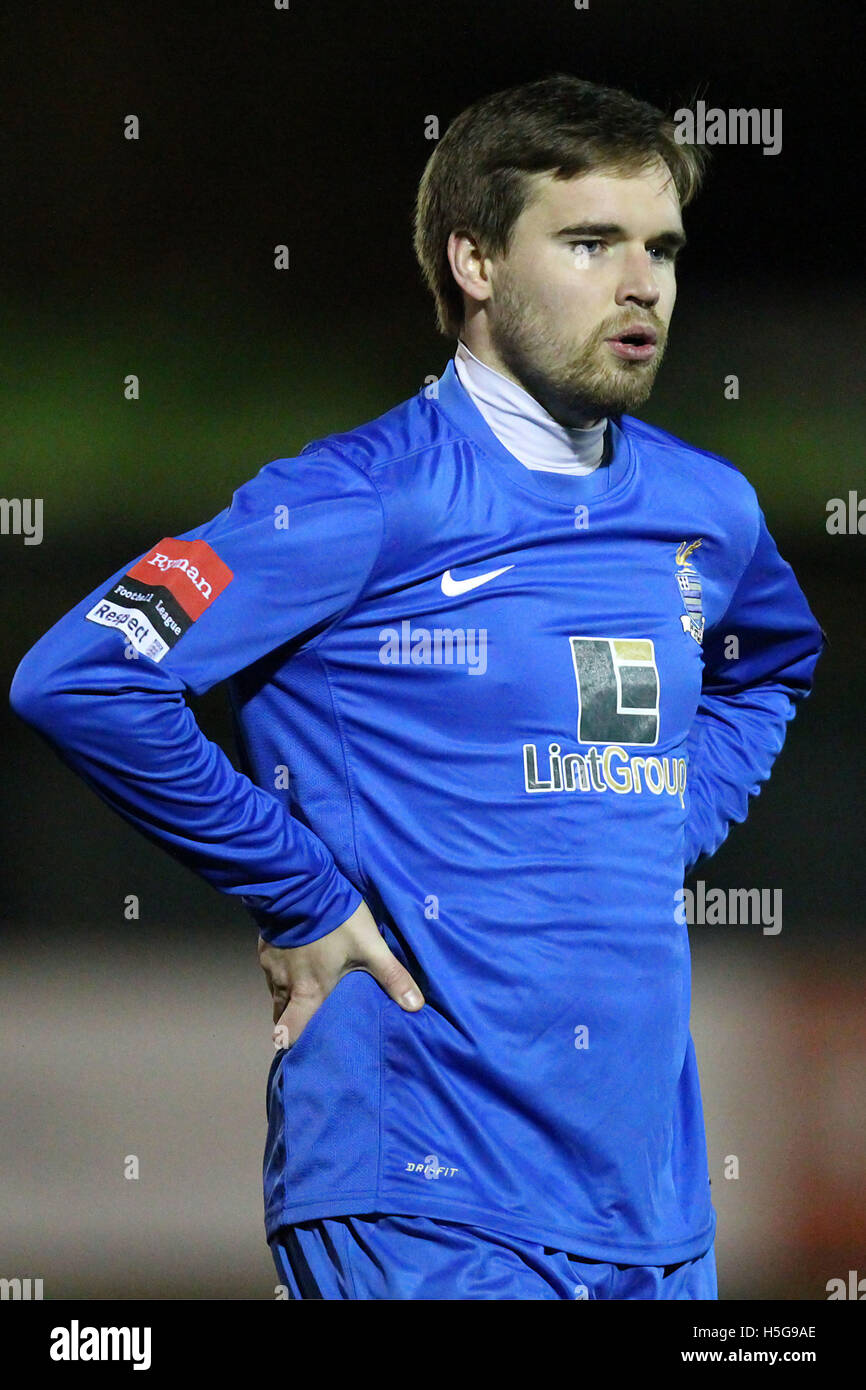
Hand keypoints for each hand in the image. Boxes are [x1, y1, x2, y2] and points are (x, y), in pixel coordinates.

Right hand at [258, 898, 424, 1048]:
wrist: (299, 885)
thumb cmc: (336, 921)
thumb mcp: (371, 947)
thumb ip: (393, 977)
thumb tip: (416, 1007)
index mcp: (310, 992)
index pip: (292, 1033)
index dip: (292, 1046)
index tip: (298, 1053)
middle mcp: (286, 986)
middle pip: (281, 1018)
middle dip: (288, 1025)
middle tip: (301, 1027)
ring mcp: (271, 966)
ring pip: (276, 993)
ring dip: (287, 998)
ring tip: (302, 996)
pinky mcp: (265, 948)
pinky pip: (270, 970)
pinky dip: (281, 973)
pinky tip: (294, 963)